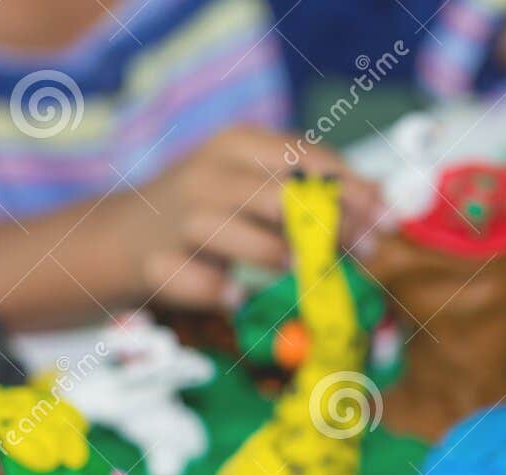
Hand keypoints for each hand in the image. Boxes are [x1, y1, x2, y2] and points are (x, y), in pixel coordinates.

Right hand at [123, 126, 384, 308]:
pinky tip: (237, 299)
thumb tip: (382, 209)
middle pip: (285, 198)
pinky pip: (206, 285)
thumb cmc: (205, 210)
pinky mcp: (159, 262)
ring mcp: (182, 219)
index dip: (354, 189)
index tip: (387, 219)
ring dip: (284, 260)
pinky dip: (225, 294)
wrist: (118, 236)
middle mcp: (209, 174)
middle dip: (333, 229)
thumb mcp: (248, 183)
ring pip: (249, 240)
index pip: (307, 159)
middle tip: (366, 254)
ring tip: (306, 272)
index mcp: (237, 145)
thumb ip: (305, 191)